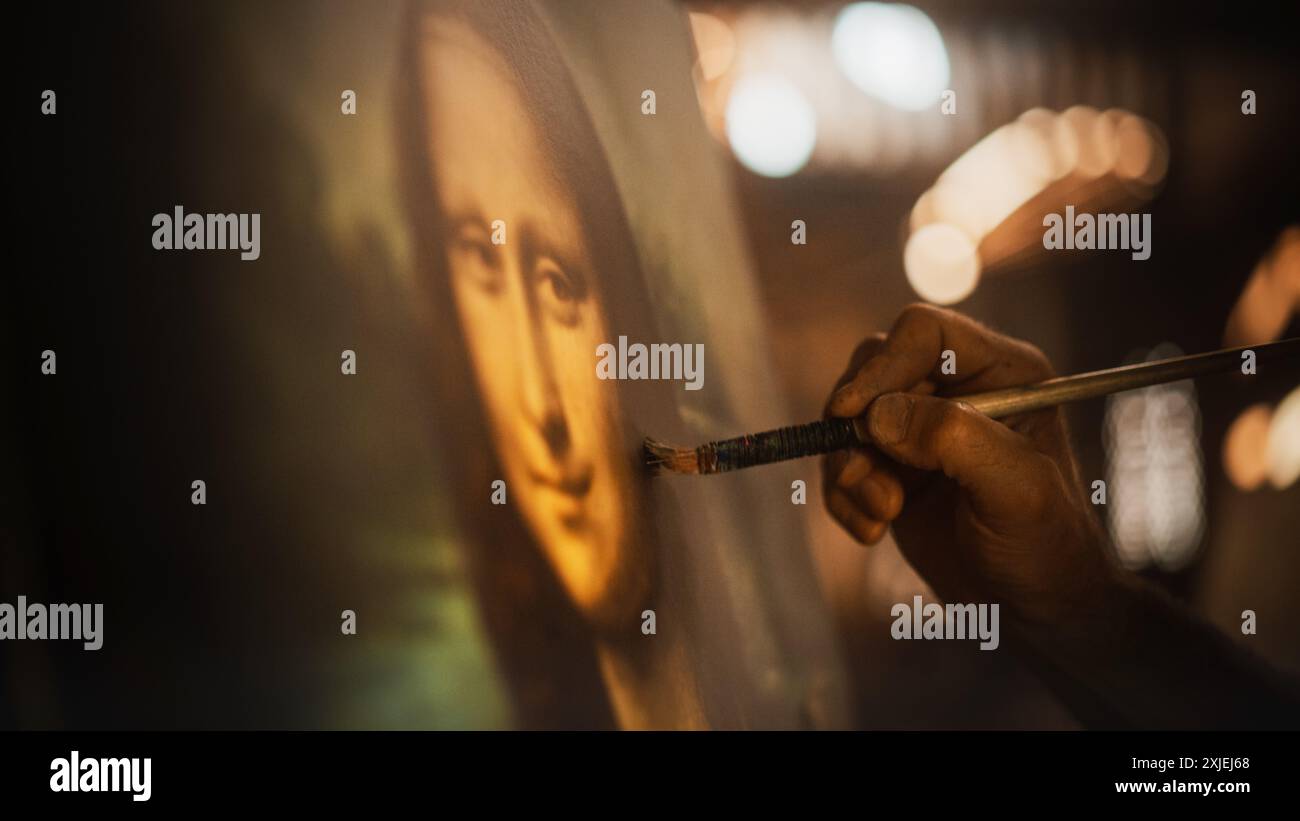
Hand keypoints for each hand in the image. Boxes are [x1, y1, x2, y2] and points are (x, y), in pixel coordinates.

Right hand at [822, 304, 1117, 629]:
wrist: (1030, 607)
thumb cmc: (1044, 545)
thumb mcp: (1014, 488)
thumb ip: (952, 439)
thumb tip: (878, 415)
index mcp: (1001, 373)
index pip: (924, 333)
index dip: (883, 365)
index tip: (853, 412)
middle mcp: (954, 390)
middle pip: (872, 367)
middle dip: (858, 424)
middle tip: (868, 475)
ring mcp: (918, 430)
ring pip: (847, 418)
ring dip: (850, 469)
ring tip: (884, 513)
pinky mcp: (890, 469)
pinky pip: (839, 463)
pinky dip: (843, 499)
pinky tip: (874, 530)